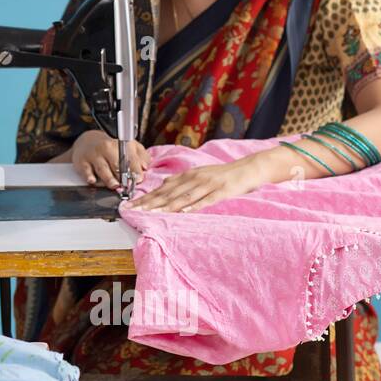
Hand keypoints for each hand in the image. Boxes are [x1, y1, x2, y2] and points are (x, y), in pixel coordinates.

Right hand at [69, 129, 150, 189]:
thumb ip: (140, 156)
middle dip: (123, 176)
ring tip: (114, 185)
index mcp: (120, 144)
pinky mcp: (82, 162)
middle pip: (117, 164)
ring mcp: (94, 156)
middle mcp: (106, 148)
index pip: (130, 158)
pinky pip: (86, 171)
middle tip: (127, 185)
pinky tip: (92, 181)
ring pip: (102, 169)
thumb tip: (145, 168)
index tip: (138, 179)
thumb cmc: (111, 147)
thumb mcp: (128, 146)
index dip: (135, 169)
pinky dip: (89, 176)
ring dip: (109, 178)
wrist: (87, 142)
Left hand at [124, 155, 265, 213]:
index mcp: (188, 175)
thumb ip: (182, 180)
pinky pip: (206, 200)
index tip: (132, 204)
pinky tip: (183, 212)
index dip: (146, 197)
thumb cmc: (223, 174)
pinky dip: (194, 206)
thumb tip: (164, 184)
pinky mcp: (221, 191)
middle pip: (169, 193)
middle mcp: (195, 178)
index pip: (163, 188)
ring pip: (184, 196)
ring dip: (166, 205)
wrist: (249, 168)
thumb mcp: (199, 174)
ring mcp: (208, 185)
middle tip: (134, 210)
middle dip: (150, 202)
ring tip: (152, 212)